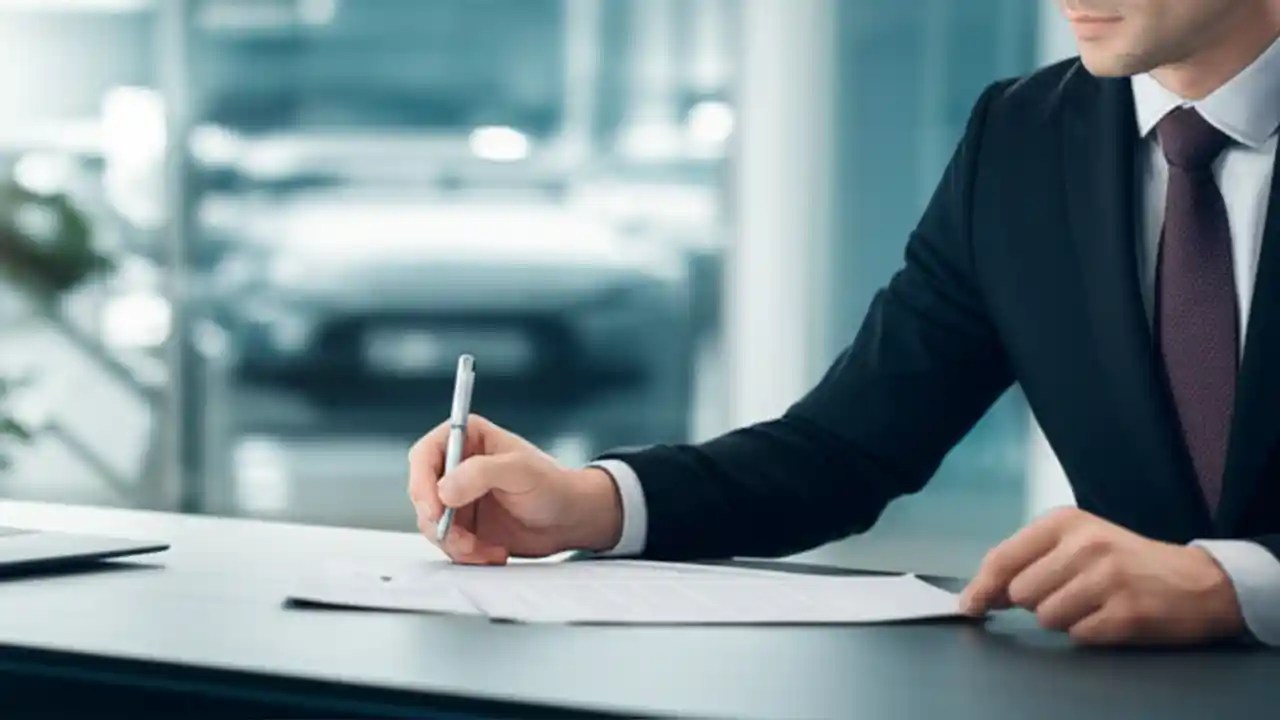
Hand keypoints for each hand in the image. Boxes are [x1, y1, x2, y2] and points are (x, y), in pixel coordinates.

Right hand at [407, 415, 623, 564]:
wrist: (571, 520)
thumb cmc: (554, 486)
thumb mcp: (520, 471)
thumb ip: (481, 473)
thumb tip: (444, 488)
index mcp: (469, 439)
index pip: (425, 454)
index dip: (422, 482)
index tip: (435, 508)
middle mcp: (458, 467)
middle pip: (422, 493)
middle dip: (438, 521)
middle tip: (462, 539)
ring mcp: (459, 499)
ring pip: (431, 523)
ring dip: (455, 542)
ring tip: (484, 549)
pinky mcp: (465, 526)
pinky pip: (448, 543)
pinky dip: (466, 554)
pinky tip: (493, 552)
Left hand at [960, 507, 1243, 644]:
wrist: (1197, 581)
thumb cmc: (1126, 561)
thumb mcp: (1078, 543)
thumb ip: (1029, 560)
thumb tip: (982, 593)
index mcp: (1065, 522)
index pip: (1003, 558)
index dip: (981, 587)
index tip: (970, 606)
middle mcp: (1084, 545)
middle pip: (1020, 593)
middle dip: (1035, 602)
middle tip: (1067, 593)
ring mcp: (1106, 579)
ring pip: (1046, 618)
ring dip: (1063, 619)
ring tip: (1093, 603)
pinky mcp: (1126, 613)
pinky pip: (1078, 636)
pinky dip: (1089, 633)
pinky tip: (1111, 616)